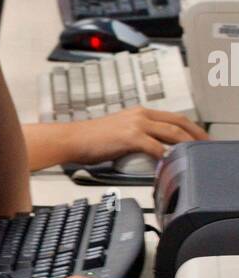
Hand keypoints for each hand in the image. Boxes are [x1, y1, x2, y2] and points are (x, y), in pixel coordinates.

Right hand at [59, 108, 208, 164]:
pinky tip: (169, 164)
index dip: (190, 127)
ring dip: (186, 145)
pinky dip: (165, 156)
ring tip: (193, 156)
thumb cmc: (91, 139)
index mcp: (140, 112)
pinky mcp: (130, 137)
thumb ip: (137, 137)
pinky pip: (155, 147)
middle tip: (204, 147)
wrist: (73, 138)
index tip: (199, 138)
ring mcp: (136, 124)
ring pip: (172, 133)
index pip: (174, 117)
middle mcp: (141, 115)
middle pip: (178, 122)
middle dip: (196, 135)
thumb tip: (149, 152)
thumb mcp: (119, 132)